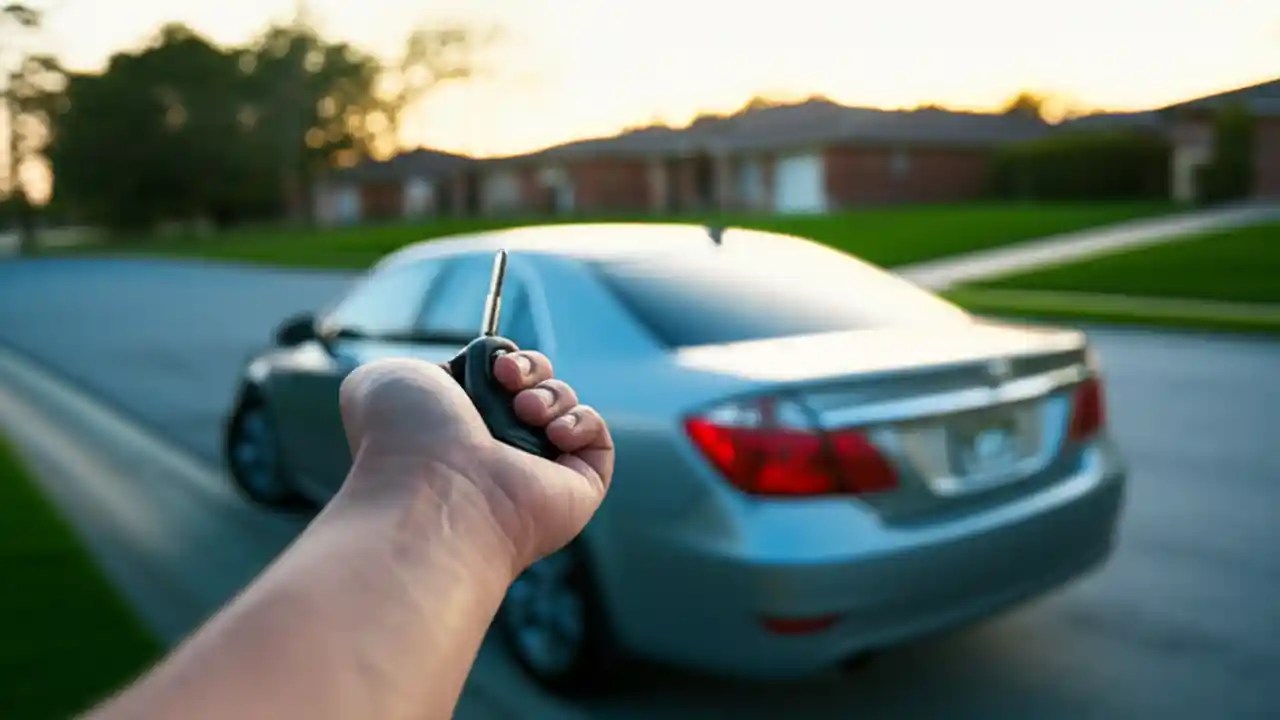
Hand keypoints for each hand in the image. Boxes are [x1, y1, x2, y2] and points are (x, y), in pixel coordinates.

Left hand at [338, 353, 613, 571]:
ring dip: (551, 394)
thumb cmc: (402, 441)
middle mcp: (499, 453)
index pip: (499, 381)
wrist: (434, 492)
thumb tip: (442, 376)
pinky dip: (581, 421)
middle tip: (508, 378)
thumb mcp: (384, 381)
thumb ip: (412, 368)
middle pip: (538, 386)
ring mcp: (539, 473)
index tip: (492, 362)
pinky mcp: (578, 488)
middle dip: (531, 368)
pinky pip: (597, 439)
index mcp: (458, 429)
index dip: (503, 360)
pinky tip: (554, 433)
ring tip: (525, 411)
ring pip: (567, 406)